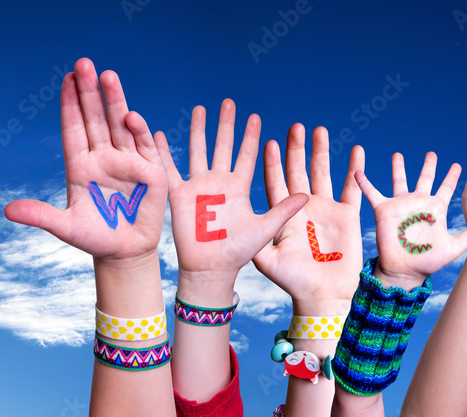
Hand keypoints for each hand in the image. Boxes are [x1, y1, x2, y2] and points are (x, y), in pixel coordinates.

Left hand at [5, 58, 166, 262]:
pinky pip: (143, 145)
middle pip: (95, 118)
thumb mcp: (64, 227)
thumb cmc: (94, 238)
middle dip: (90, 91)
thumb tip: (8, 210)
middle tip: (84, 63)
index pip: (74, 127)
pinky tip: (129, 115)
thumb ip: (40, 215)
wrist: (126, 253)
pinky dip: (138, 130)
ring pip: (118, 124)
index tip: (66, 79)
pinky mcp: (150, 171)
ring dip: (114, 100)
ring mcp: (127, 162)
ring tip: (108, 76)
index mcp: (80, 165)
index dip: (70, 104)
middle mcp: (103, 157)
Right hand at [154, 99, 306, 276]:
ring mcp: (198, 187)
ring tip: (200, 108)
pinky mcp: (179, 195)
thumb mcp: (265, 227)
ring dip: (198, 129)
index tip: (254, 116)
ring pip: (197, 150)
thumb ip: (285, 210)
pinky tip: (158, 133)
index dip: (249, 136)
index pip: (246, 155)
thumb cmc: (239, 252)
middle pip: (222, 146)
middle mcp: (218, 183)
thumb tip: (308, 194)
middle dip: (225, 124)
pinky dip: (163, 152)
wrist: (211, 269)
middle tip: (228, 102)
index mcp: (238, 187)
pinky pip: (170, 169)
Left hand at [253, 125, 364, 312]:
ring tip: (319, 129)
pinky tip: (355, 150)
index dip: (273, 163)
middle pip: (298, 171)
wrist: (324, 296)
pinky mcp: (347, 215)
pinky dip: (354, 169)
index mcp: (283, 215)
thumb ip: (258, 239)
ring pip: (322, 172)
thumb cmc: (294, 282)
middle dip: (297, 148)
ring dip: (321, 151)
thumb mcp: (268, 261)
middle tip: (296, 127)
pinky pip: (352, 188)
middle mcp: (304, 207)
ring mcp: (326, 209)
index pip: (275, 182)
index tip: (270, 143)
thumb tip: (241, 219)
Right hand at [355, 152, 466, 287]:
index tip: (458, 164)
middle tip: (432, 153)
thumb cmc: (429, 261)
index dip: (452, 176)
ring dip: (398, 168)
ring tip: (397, 154)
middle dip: (429, 166)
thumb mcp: (453, 248)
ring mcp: (401, 205)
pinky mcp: (384, 210)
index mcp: (435, 209)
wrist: (405, 271)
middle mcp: (419, 203)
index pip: (446, 187)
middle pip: (425, 178)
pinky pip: (372, 193)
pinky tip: (358, 171)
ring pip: (400, 180)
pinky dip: (365, 182)